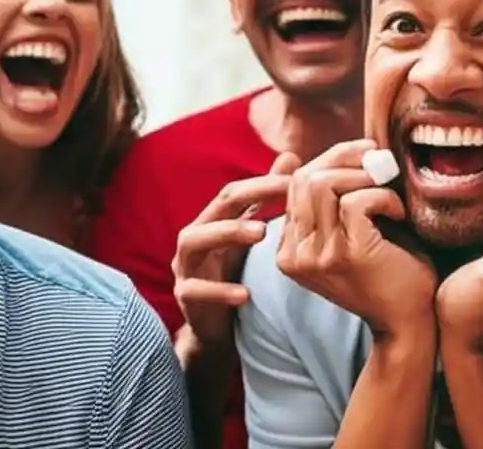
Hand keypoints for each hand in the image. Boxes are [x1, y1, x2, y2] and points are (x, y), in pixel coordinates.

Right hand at [173, 152, 298, 347]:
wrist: (217, 326)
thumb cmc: (235, 271)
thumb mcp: (252, 230)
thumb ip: (267, 197)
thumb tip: (291, 156)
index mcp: (213, 221)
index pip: (235, 192)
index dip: (265, 182)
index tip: (298, 176)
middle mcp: (195, 237)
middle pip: (217, 208)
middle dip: (249, 196)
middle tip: (286, 192)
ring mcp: (186, 267)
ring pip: (195, 242)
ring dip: (228, 233)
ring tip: (261, 232)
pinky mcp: (184, 297)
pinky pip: (196, 291)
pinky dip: (219, 291)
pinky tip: (245, 294)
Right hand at [275, 139, 436, 337]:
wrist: (410, 322)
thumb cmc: (389, 271)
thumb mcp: (352, 233)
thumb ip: (336, 202)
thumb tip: (342, 150)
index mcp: (291, 249)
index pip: (297, 184)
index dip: (333, 160)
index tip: (367, 154)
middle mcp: (295, 254)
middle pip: (306, 178)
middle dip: (346, 158)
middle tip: (380, 161)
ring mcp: (317, 256)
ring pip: (325, 184)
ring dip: (365, 177)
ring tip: (388, 191)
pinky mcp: (346, 256)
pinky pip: (357, 201)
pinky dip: (384, 197)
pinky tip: (399, 213)